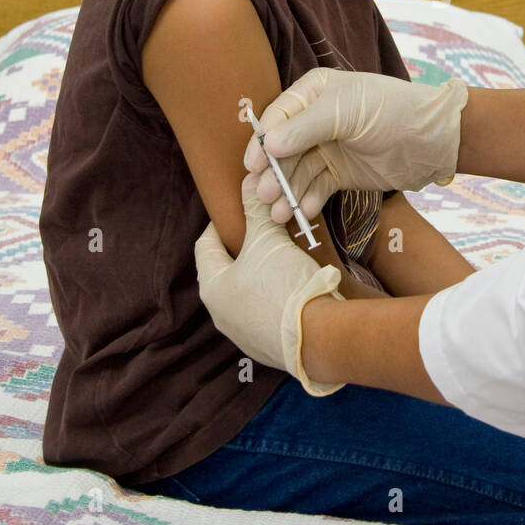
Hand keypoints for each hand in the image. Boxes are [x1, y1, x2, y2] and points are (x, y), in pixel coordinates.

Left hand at [194, 175, 346, 395]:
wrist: (319, 337)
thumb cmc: (284, 285)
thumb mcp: (269, 240)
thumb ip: (256, 210)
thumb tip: (248, 179)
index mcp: (211, 286)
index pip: (205, 244)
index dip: (221, 222)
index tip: (239, 209)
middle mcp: (220, 314)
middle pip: (225, 269)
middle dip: (242, 248)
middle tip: (263, 229)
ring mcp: (242, 334)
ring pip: (245, 292)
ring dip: (259, 273)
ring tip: (281, 254)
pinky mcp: (265, 346)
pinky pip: (264, 313)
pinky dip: (273, 296)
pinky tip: (293, 285)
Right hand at [244, 68, 468, 223]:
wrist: (434, 140)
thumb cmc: (392, 111)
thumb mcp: (347, 111)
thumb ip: (306, 127)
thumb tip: (268, 144)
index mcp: (314, 93)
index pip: (279, 117)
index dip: (263, 141)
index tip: (254, 164)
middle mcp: (316, 120)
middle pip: (283, 149)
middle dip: (273, 173)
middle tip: (264, 195)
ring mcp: (328, 148)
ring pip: (298, 172)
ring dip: (287, 192)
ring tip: (280, 213)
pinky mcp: (341, 174)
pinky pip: (317, 188)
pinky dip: (309, 201)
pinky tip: (304, 213)